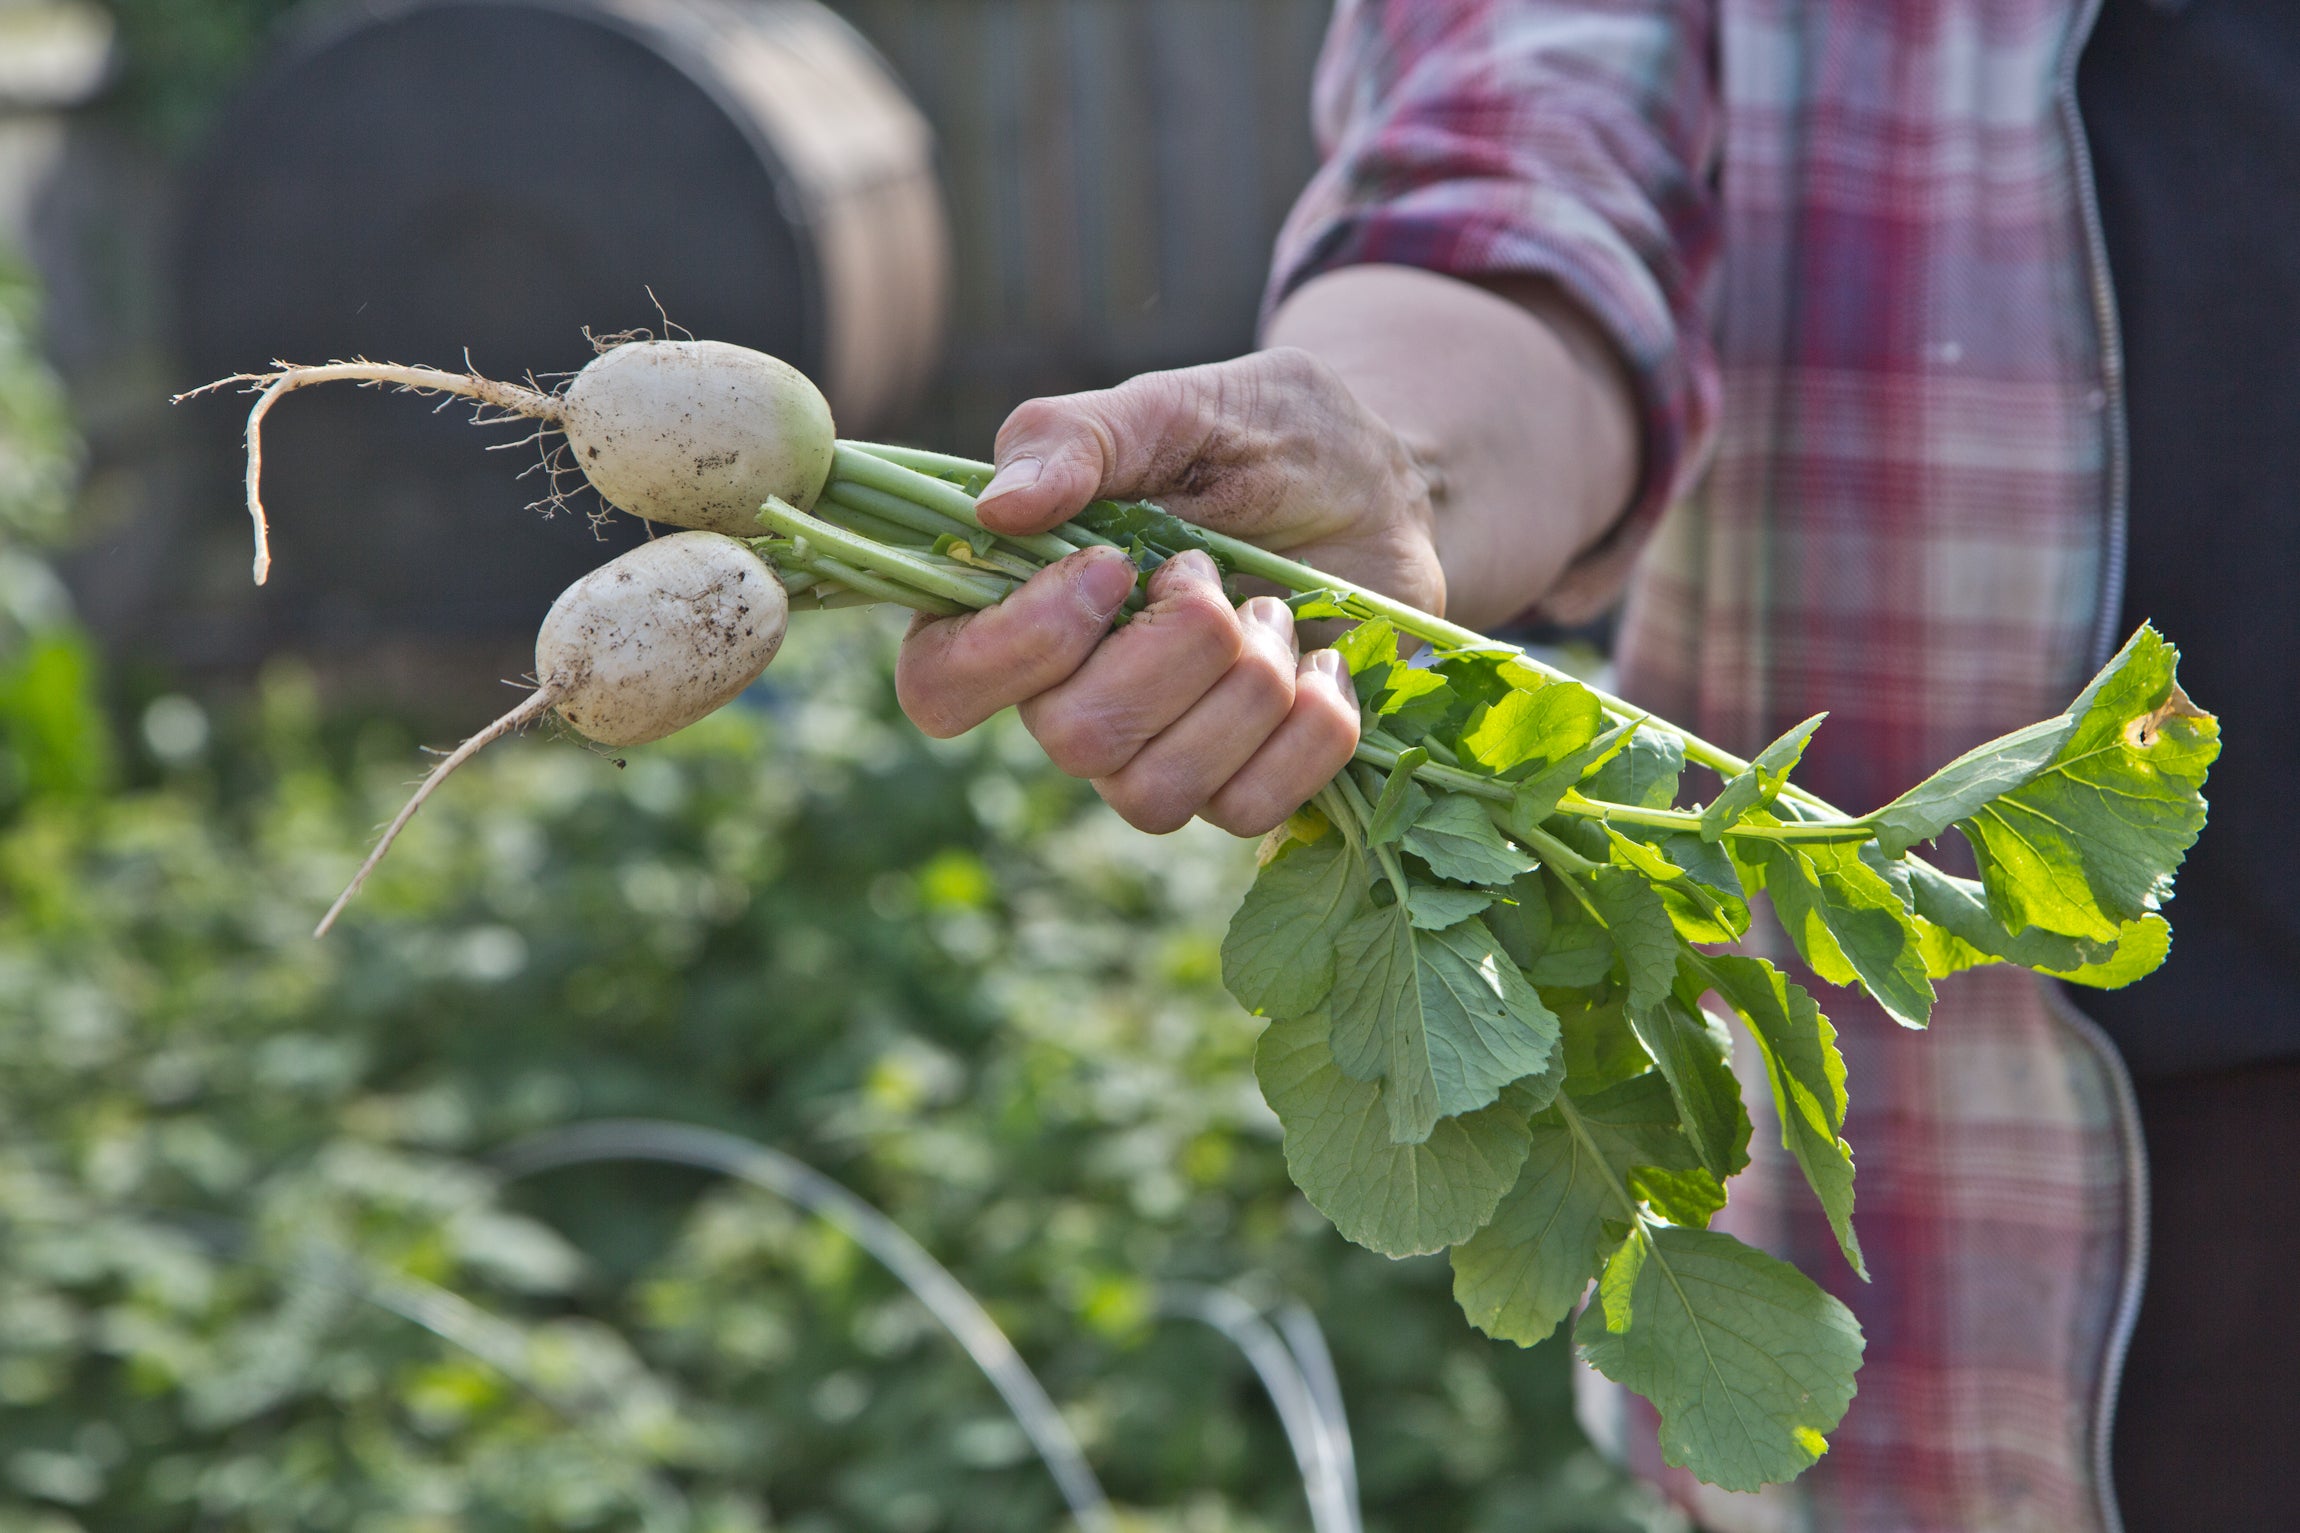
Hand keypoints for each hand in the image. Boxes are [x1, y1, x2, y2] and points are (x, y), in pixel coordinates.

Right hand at [895, 346, 1444, 835]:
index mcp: (1018, 605)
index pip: (941, 684)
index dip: (1018, 647)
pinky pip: (1251, 812)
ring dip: (1246, 687)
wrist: (1379, 484)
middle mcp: (1069, 698)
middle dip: (1177, 649)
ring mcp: (1155, 757)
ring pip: (1158, 793)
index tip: (1111, 567)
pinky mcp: (1240, 788)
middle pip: (1074, 741)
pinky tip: (1324, 661)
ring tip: (1275, 610)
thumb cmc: (1262, 437)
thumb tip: (996, 509)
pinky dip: (1310, 729)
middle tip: (1215, 569)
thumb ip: (1077, 438)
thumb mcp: (1174, 407)